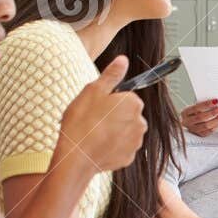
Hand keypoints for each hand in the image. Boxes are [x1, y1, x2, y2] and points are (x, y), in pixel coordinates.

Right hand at [54, 55, 146, 176]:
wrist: (76, 156)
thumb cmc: (82, 122)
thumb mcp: (93, 91)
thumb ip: (111, 75)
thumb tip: (123, 60)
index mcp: (134, 103)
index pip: (126, 97)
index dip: (109, 100)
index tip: (96, 106)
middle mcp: (140, 122)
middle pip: (126, 114)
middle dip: (113, 116)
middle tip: (92, 120)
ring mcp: (136, 142)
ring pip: (124, 131)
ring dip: (112, 132)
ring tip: (93, 134)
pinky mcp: (128, 158)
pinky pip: (120, 148)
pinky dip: (110, 147)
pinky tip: (96, 146)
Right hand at [180, 98, 217, 137]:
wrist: (193, 120)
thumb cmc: (196, 112)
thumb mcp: (197, 106)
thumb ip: (204, 104)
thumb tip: (216, 102)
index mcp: (185, 113)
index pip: (196, 108)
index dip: (206, 104)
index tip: (216, 101)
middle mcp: (187, 122)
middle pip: (201, 117)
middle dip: (213, 112)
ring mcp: (193, 129)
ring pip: (206, 126)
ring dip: (217, 119)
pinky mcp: (200, 135)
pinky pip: (209, 131)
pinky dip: (217, 125)